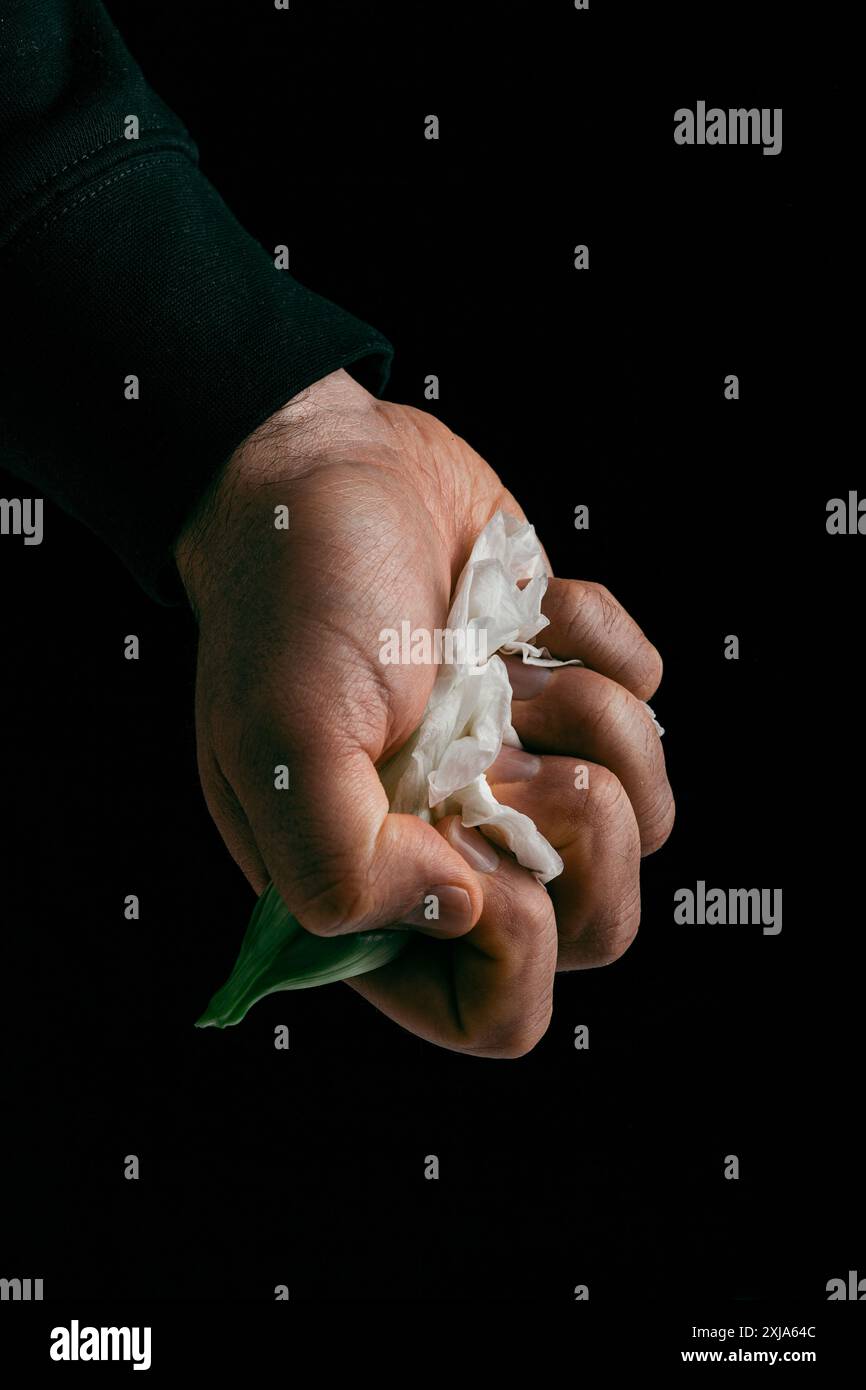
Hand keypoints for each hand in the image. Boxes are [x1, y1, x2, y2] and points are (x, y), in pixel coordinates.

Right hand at [174, 369, 673, 1055]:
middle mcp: (461, 844)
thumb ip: (347, 871)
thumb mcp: (284, 742)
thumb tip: (464, 909)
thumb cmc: (290, 603)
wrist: (322, 467)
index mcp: (380, 888)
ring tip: (504, 665)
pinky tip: (522, 612)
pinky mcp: (567, 687)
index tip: (475, 842)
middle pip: (601, 924)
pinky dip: (599, 644)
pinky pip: (652, 704)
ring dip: (590, 722)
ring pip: (646, 816)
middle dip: (579, 827)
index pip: (495, 1012)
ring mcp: (524, 766)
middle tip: (504, 747)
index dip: (518, 946)